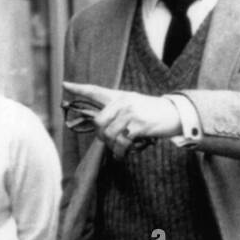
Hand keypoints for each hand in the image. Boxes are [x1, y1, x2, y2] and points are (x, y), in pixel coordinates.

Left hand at [62, 82, 181, 159]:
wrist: (175, 114)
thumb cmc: (152, 113)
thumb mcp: (134, 104)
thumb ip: (117, 111)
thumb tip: (100, 126)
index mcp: (120, 96)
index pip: (95, 90)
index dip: (79, 88)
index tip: (64, 85)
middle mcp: (123, 102)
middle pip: (98, 122)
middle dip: (101, 136)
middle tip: (109, 143)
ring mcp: (130, 113)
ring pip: (108, 135)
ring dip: (112, 147)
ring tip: (119, 151)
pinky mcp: (137, 126)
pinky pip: (121, 143)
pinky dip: (121, 152)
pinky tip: (123, 154)